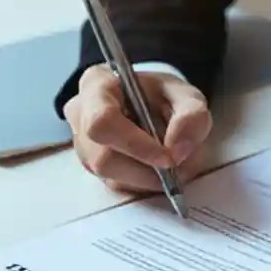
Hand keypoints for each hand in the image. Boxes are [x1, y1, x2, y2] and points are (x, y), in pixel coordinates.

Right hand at [63, 64, 211, 192]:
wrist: (151, 105)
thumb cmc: (162, 96)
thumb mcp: (186, 95)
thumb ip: (191, 116)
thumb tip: (178, 151)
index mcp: (95, 85)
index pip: (102, 121)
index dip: (134, 144)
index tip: (168, 158)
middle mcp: (79, 116)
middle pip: (103, 158)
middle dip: (146, 169)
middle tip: (178, 166)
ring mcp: (82, 146)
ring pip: (111, 177)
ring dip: (148, 179)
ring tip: (172, 165)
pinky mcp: (91, 169)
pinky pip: (117, 186)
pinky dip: (144, 183)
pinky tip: (157, 169)